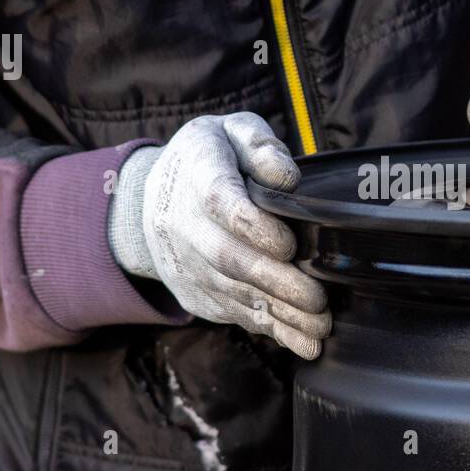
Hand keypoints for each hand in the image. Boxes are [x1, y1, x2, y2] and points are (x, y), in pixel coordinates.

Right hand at [108, 112, 329, 358]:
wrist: (150, 199)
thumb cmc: (209, 160)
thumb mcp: (231, 131)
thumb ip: (260, 145)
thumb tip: (286, 178)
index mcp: (196, 173)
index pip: (220, 201)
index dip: (255, 227)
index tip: (289, 245)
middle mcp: (182, 223)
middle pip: (226, 258)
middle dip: (275, 282)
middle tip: (317, 299)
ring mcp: (185, 263)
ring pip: (231, 292)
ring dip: (278, 314)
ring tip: (319, 327)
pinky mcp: (193, 293)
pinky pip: (230, 312)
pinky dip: (267, 328)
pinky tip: (299, 339)